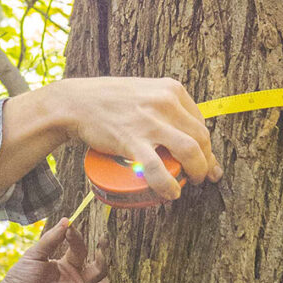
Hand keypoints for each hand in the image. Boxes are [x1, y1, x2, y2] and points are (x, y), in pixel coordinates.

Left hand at [0, 219, 110, 282]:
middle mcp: (76, 281)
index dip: (77, 238)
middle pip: (97, 269)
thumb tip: (66, 220)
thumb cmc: (20, 278)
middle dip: (102, 259)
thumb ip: (50, 239)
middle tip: (101, 249)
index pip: (80, 250)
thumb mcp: (34, 255)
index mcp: (67, 265)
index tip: (71, 229)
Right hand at [50, 74, 218, 203]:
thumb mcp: (145, 91)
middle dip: (205, 161)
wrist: (76, 102)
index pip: (200, 122)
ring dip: (197, 172)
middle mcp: (165, 102)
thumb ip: (164, 103)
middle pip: (201, 138)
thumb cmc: (110, 99)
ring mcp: (149, 121)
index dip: (206, 146)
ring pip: (190, 151)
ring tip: (191, 183)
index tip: (203, 159)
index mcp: (172, 89)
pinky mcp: (132, 140)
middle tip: (200, 175)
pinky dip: (168, 184)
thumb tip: (182, 128)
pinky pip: (158, 168)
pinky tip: (171, 193)